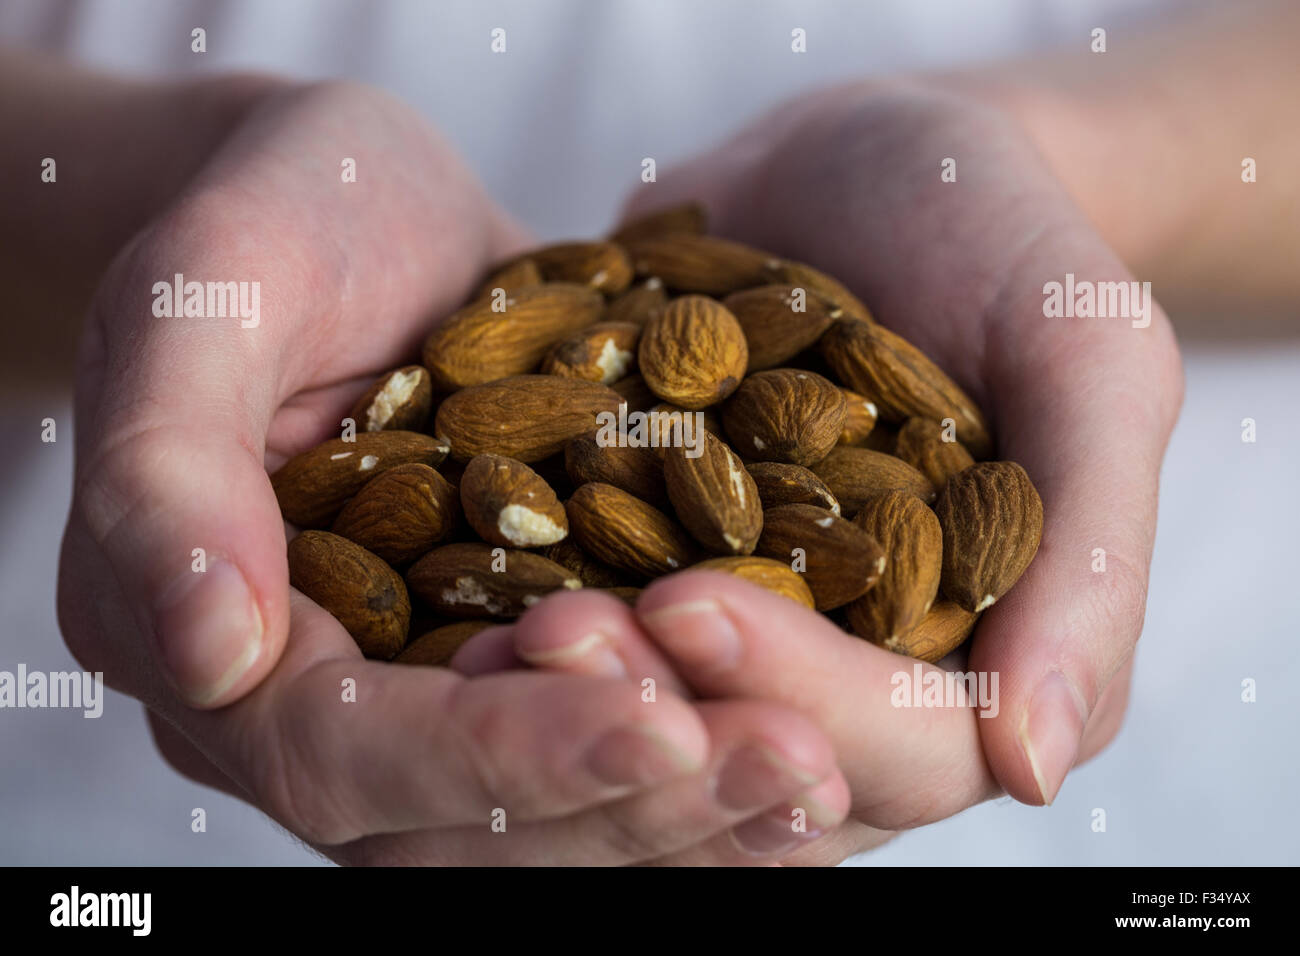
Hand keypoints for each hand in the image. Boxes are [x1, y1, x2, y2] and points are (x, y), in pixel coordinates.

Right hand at [56, 79, 849, 864]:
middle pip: (468, 829)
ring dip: (695, 808)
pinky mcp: (524, 665)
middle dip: (630, 803)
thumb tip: (207, 651)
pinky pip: (616, 747)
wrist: (372, 215)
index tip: (651, 718)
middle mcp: (325, 707)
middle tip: (790, 762)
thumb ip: (174, 467)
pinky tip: (817, 736)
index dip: (495, 757)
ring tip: (821, 766)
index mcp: (216, 641)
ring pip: (555, 822)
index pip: (342, 756)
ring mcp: (432, 698)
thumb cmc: (281, 224)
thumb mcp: (204, 297)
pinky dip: (709, 751)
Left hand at [483, 81, 1183, 861]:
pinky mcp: (649, 579)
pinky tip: (452, 591)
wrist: (862, 163)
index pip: (900, 748)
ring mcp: (742, 638)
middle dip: (653, 713)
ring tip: (487, 627)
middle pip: (754, 763)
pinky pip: (586, 640)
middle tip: (546, 631)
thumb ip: (1088, 551)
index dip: (795, 698)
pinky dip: (523, 631)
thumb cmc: (1000, 239)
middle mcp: (851, 679)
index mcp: (975, 659)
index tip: (689, 601)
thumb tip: (1039, 764)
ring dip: (568, 699)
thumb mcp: (1087, 356)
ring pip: (659, 730)